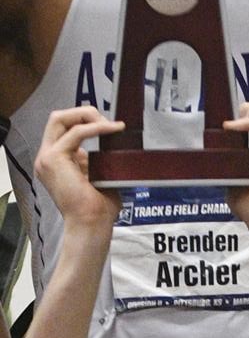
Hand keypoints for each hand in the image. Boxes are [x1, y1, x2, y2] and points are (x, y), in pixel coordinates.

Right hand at [32, 107, 121, 238]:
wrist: (91, 224)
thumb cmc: (98, 208)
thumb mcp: (98, 176)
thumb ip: (97, 160)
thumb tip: (113, 144)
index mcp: (55, 161)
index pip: (63, 128)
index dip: (84, 120)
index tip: (109, 125)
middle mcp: (46, 157)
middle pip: (58, 118)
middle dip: (83, 113)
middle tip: (108, 121)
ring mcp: (47, 157)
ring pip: (61, 119)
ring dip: (88, 116)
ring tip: (110, 124)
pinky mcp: (54, 158)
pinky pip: (75, 133)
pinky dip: (95, 128)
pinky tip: (111, 129)